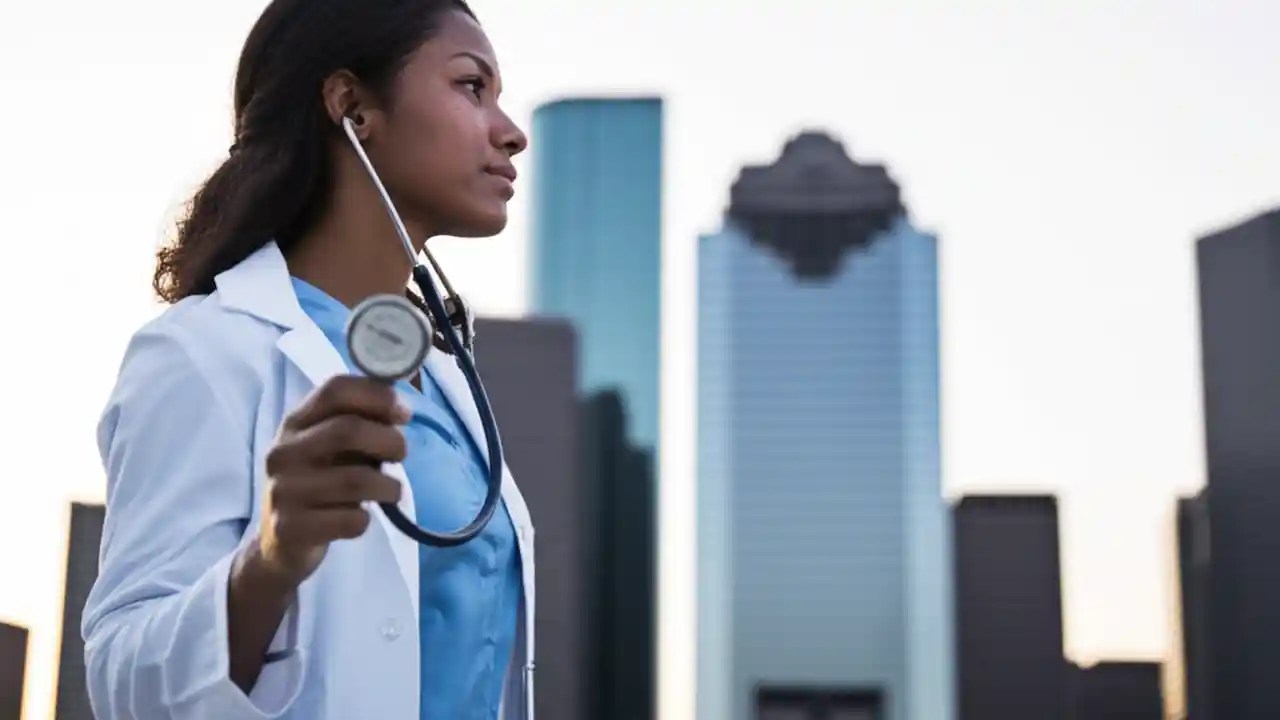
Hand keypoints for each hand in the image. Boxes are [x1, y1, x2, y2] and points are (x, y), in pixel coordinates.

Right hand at [255, 376, 409, 587]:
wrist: (278, 542)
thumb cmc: (318, 483)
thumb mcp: (330, 448)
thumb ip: (359, 425)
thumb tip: (401, 409)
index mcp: (295, 423)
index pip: (335, 389)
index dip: (377, 395)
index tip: (403, 413)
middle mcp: (284, 452)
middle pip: (349, 430)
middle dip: (390, 441)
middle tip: (401, 454)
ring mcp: (283, 491)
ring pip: (356, 480)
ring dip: (388, 486)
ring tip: (390, 491)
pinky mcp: (290, 528)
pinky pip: (350, 520)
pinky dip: (365, 519)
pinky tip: (358, 517)